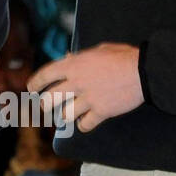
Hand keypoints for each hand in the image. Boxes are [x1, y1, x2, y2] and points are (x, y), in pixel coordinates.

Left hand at [27, 41, 143, 132]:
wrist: (144, 71)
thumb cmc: (122, 57)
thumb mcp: (98, 50)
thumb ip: (81, 57)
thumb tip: (68, 58)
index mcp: (73, 65)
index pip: (45, 75)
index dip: (34, 83)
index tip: (31, 89)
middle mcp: (77, 82)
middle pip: (50, 99)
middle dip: (45, 104)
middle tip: (46, 106)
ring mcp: (88, 98)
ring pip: (64, 114)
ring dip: (64, 116)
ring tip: (65, 115)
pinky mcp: (101, 112)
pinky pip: (84, 124)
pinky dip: (82, 125)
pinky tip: (84, 122)